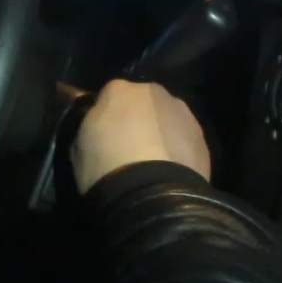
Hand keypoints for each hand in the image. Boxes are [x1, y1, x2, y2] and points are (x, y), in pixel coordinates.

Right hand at [71, 79, 210, 193]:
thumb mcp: (78, 146)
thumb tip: (96, 122)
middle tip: (128, 148)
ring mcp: (183, 113)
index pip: (108, 95)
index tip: (102, 136)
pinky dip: (177, 151)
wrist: (151, 193)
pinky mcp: (202, 138)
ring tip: (152, 163)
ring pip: (167, 119)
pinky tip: (170, 172)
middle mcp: (154, 92)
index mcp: (119, 89)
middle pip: (142, 102)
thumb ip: (89, 125)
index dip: (105, 116)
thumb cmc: (105, 166)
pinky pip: (183, 140)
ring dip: (160, 133)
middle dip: (137, 119)